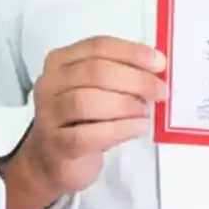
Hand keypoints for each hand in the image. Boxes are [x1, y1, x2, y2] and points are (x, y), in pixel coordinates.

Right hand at [0, 36, 166, 208]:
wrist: (51, 161)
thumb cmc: (79, 120)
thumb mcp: (96, 89)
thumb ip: (119, 73)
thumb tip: (156, 66)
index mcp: (60, 61)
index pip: (98, 46)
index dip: (132, 53)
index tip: (159, 63)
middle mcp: (50, 83)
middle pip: (95, 72)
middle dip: (135, 80)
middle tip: (160, 91)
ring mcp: (48, 114)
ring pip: (87, 101)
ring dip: (125, 105)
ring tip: (145, 111)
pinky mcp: (56, 145)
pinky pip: (88, 134)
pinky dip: (120, 129)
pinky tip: (138, 127)